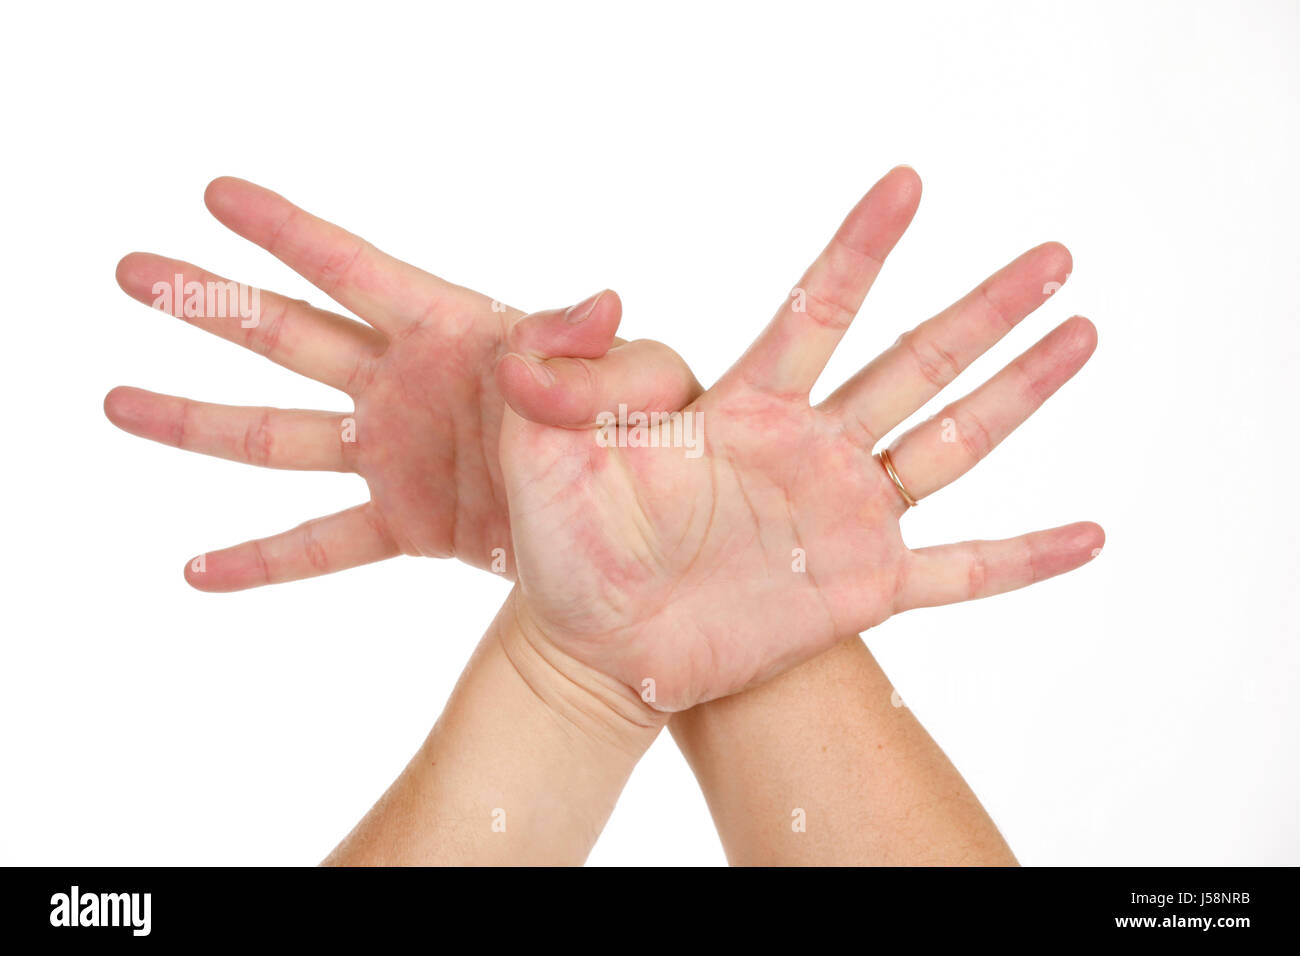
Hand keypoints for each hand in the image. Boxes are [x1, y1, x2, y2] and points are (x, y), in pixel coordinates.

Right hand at [105, 178, 689, 589]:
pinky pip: (323, 543)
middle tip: (132, 269)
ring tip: (116, 402)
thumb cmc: (655, 449)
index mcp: (459, 339)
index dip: (288, 232)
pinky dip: (264, 560)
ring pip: (279, 436)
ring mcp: (401, 457)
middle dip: (212, 304)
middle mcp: (411, 389)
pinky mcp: (410, 524)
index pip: (358, 272)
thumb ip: (604, 351)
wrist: (645, 548)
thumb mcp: (642, 390)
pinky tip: (198, 572)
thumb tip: (597, 305)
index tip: (217, 194)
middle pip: (291, 339)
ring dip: (198, 422)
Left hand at [498, 167, 1102, 711]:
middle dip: (984, 309)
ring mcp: (843, 518)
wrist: (588, 644)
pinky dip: (1024, 557)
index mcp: (746, 404)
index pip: (815, 308)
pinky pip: (959, 571)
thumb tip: (608, 293)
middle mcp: (809, 448)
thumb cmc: (561, 542)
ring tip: (1083, 334)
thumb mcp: (535, 441)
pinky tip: (1092, 535)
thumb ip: (555, 361)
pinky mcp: (859, 591)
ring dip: (1020, 394)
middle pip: (914, 362)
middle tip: (1053, 255)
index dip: (860, 246)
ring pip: (950, 445)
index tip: (907, 183)